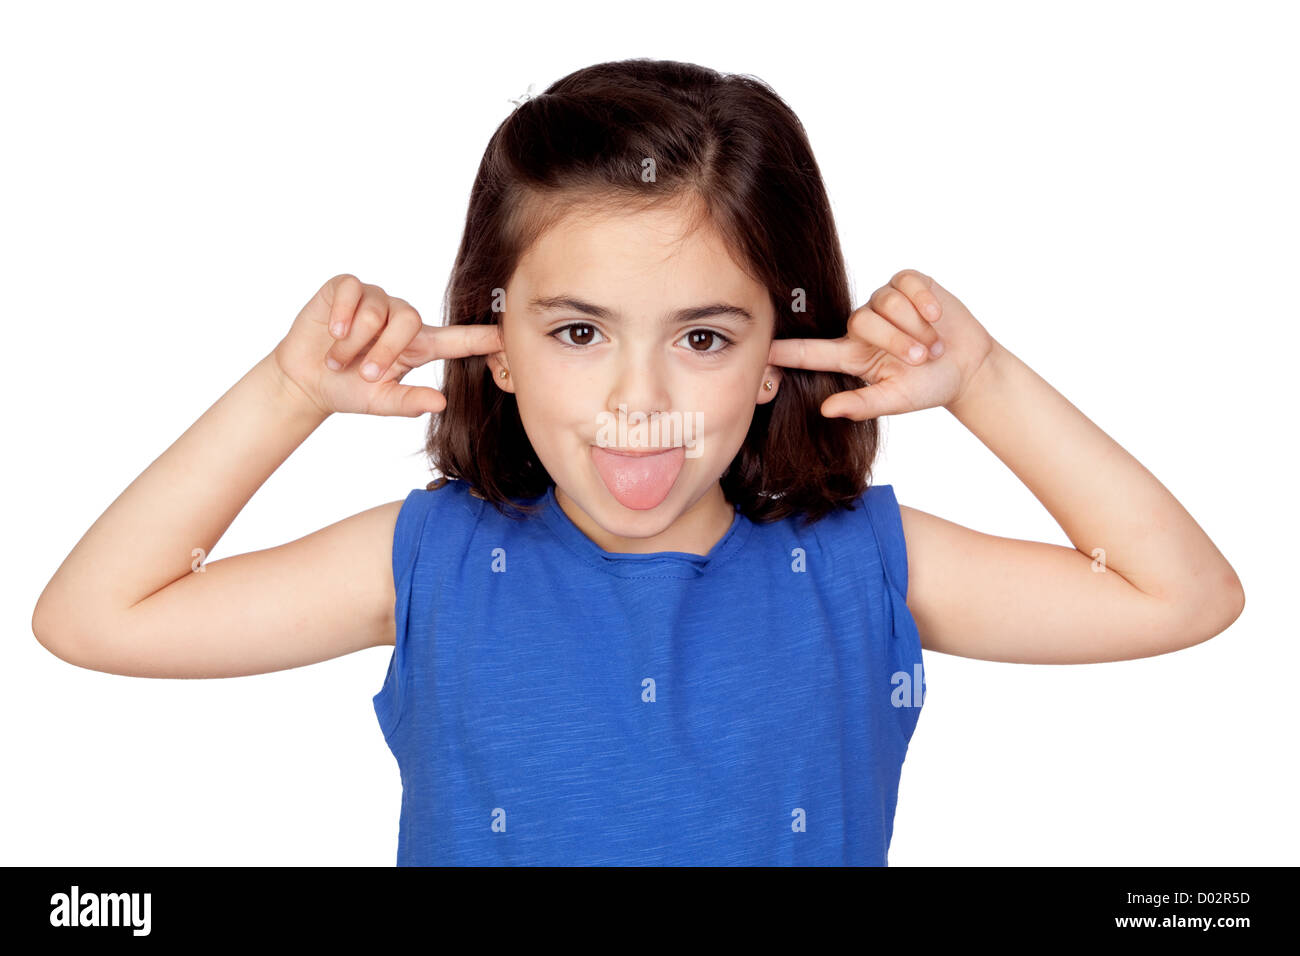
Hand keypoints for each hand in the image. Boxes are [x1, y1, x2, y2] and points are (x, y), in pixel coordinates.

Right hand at [271, 274, 503, 416]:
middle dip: (385, 351)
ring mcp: (375, 299)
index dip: (484, 336)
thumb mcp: (380, 401)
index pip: (460, 338)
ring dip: (355, 342)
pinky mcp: (348, 287)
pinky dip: (340, 317)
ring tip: (338, 358)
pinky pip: (352, 292)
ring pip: (378, 311)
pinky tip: (331, 333)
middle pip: (410, 320)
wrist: (306, 379)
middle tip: (364, 373)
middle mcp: (401, 317)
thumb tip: (441, 403)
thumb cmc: (348, 389)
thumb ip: (410, 402)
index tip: (510, 335)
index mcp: (419, 345)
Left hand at [768, 269, 995, 419]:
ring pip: (885, 302)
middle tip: (921, 359)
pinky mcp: (908, 283)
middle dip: (895, 341)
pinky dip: (924, 302)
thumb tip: (826, 410)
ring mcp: (885, 302)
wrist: (968, 366)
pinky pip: (906, 284)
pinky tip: (938, 317)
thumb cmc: (928, 386)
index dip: (785, 350)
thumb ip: (863, 404)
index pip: (811, 351)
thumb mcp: (896, 400)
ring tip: (934, 345)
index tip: (758, 350)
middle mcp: (863, 326)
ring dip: (914, 327)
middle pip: (862, 321)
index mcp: (852, 355)